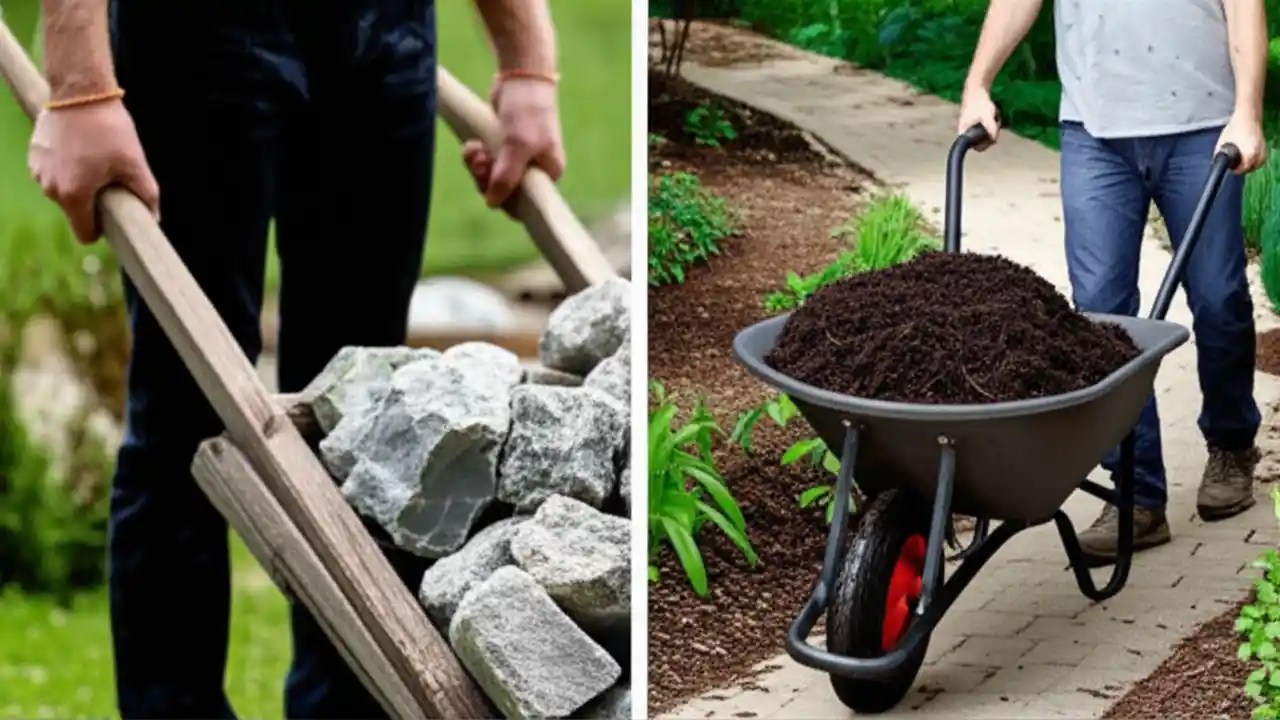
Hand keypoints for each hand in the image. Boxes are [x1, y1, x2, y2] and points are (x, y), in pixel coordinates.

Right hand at [28, 100, 158, 244]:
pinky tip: (80, 150)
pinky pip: (53, 174)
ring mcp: (39, 172)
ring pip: (63, 192)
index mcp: (74, 195)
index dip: (103, 229)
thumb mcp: (135, 164)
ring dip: (79, 184)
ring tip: (95, 160)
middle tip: (109, 178)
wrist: (80, 91)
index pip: (85, 234)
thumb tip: (154, 219)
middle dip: (93, 203)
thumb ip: (147, 197)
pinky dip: (67, 168)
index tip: (114, 214)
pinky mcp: (34, 156)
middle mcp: (50, 188)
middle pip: (75, 212)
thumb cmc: (110, 129)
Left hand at [462, 77, 564, 212]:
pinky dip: (475, 156)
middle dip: (485, 179)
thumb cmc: (527, 111)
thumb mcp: (518, 146)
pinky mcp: (501, 146)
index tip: (489, 184)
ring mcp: (517, 158)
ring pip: (490, 178)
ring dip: (477, 167)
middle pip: (504, 192)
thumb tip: (492, 203)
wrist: (520, 75)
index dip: (503, 199)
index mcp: (548, 173)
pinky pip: (484, 162)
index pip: (525, 203)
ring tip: (474, 149)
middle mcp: (534, 169)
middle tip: (479, 162)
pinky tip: (473, 144)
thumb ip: (506, 177)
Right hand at [957, 84, 999, 150]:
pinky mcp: (976, 122)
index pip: (976, 147)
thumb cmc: (979, 103)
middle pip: (982, 141)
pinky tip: (994, 114)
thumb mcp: (987, 117)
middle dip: (992, 134)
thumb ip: (991, 129)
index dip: (986, 144)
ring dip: (994, 127)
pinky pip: (987, 127)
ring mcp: (971, 127)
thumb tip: (995, 140)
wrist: (976, 88)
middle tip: (996, 123)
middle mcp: (966, 132)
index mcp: (964, 133)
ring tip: (995, 115)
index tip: (993, 136)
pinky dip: (992, 122)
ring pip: (986, 134)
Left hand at [1217, 112, 1266, 174]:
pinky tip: (1251, 158)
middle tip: (1236, 167)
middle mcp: (1258, 153)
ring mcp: (1262, 148)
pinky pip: (1262, 157)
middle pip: (1251, 168)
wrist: (1246, 117)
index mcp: (1248, 154)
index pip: (1243, 169)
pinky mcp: (1265, 144)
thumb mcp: (1222, 143)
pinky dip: (1257, 159)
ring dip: (1251, 165)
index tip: (1232, 169)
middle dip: (1243, 169)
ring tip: (1243, 164)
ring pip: (1258, 163)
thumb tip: (1216, 160)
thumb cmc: (1235, 128)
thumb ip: (1219, 153)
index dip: (1236, 170)